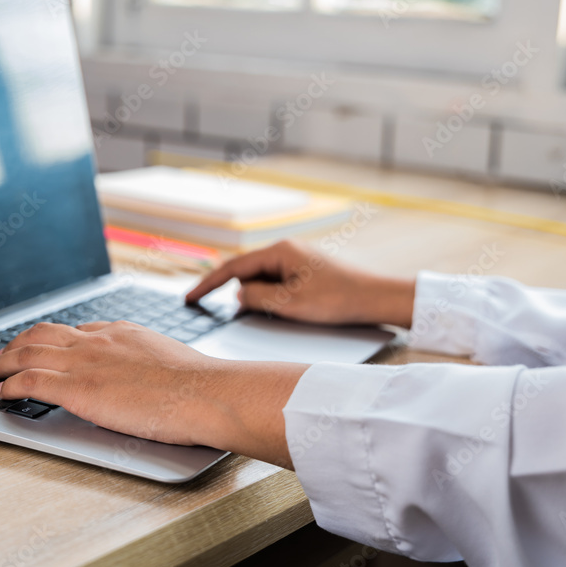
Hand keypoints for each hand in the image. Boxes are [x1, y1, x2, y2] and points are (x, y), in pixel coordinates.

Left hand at [0, 321, 306, 465]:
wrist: (205, 393)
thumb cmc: (200, 386)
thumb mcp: (171, 364)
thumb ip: (150, 366)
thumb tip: (151, 381)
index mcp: (122, 334)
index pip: (76, 331)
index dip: (52, 340)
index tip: (43, 347)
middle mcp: (98, 341)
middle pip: (43, 334)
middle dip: (17, 344)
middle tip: (2, 356)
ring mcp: (86, 362)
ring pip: (28, 352)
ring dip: (3, 362)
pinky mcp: (78, 389)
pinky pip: (30, 380)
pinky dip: (10, 383)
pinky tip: (2, 392)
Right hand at [187, 240, 415, 328]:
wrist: (376, 298)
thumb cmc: (338, 298)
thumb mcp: (291, 303)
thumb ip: (258, 298)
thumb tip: (239, 295)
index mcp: (279, 251)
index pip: (233, 267)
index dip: (208, 284)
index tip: (189, 298)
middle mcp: (286, 250)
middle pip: (249, 274)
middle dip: (246, 296)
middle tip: (259, 316)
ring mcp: (297, 260)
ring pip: (265, 281)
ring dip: (265, 300)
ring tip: (289, 312)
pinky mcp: (307, 272)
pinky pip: (280, 284)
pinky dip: (276, 299)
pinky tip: (290, 311)